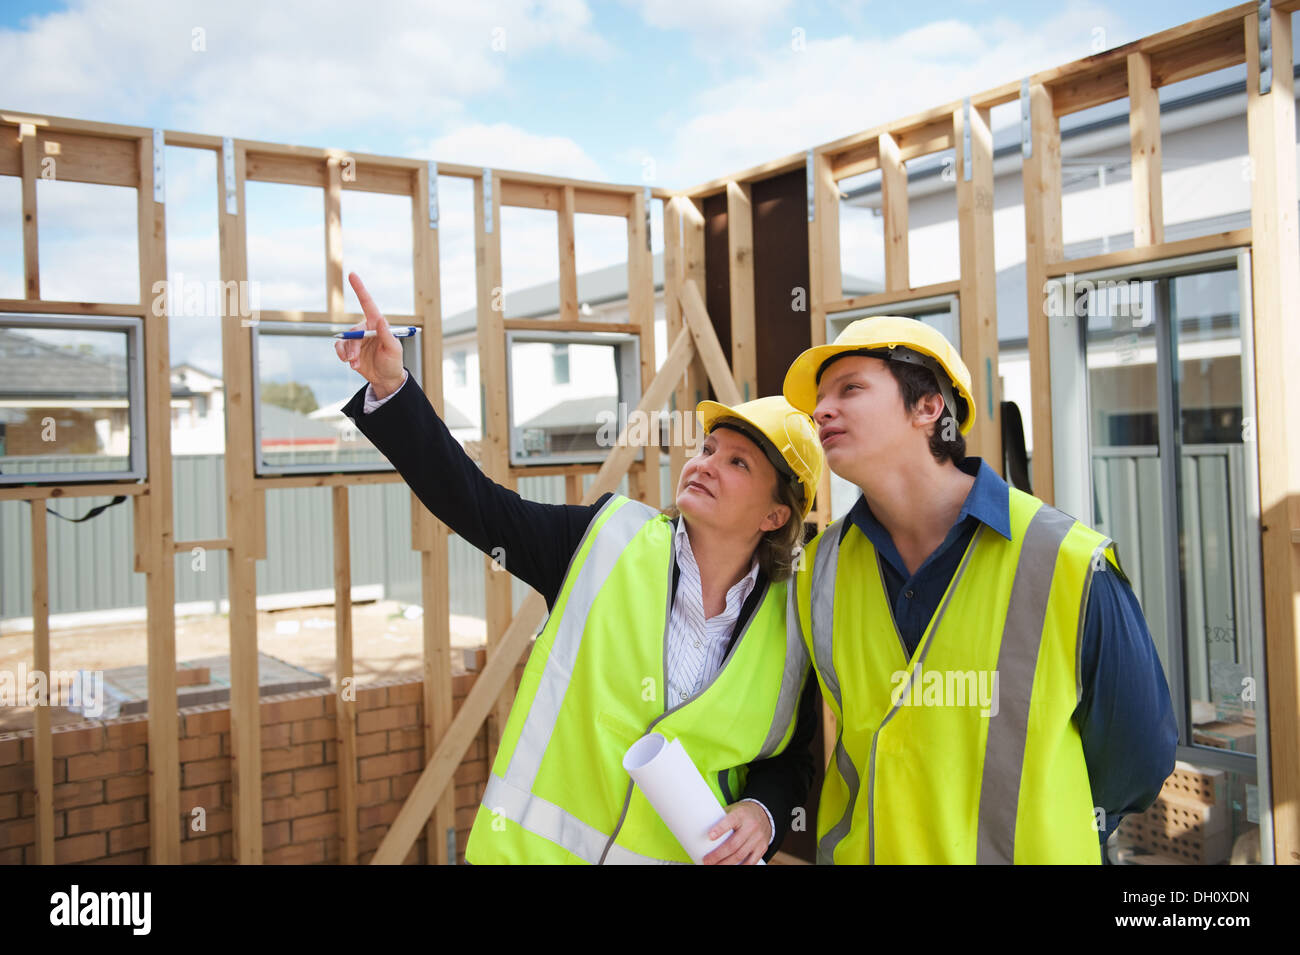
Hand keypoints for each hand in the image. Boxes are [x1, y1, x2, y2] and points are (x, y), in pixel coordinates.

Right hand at [335, 271, 405, 396]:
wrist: (385, 379)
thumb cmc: (393, 362)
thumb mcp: (393, 349)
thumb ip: (386, 334)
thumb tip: (381, 319)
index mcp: (377, 324)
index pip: (368, 304)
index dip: (360, 289)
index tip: (352, 274)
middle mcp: (366, 329)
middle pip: (353, 331)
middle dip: (352, 346)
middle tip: (354, 360)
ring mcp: (357, 339)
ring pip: (344, 341)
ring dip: (347, 353)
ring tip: (354, 364)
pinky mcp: (349, 349)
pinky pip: (340, 348)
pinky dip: (342, 355)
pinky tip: (349, 363)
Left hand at [701, 801, 770, 864]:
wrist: (765, 814)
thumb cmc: (744, 813)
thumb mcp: (734, 810)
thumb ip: (721, 818)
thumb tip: (701, 826)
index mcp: (741, 814)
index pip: (730, 821)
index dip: (720, 829)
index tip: (709, 836)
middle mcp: (751, 826)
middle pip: (733, 844)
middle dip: (718, 855)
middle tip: (707, 860)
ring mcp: (757, 838)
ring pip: (740, 855)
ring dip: (726, 864)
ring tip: (715, 866)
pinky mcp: (762, 848)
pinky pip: (751, 861)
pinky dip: (740, 866)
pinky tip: (731, 867)